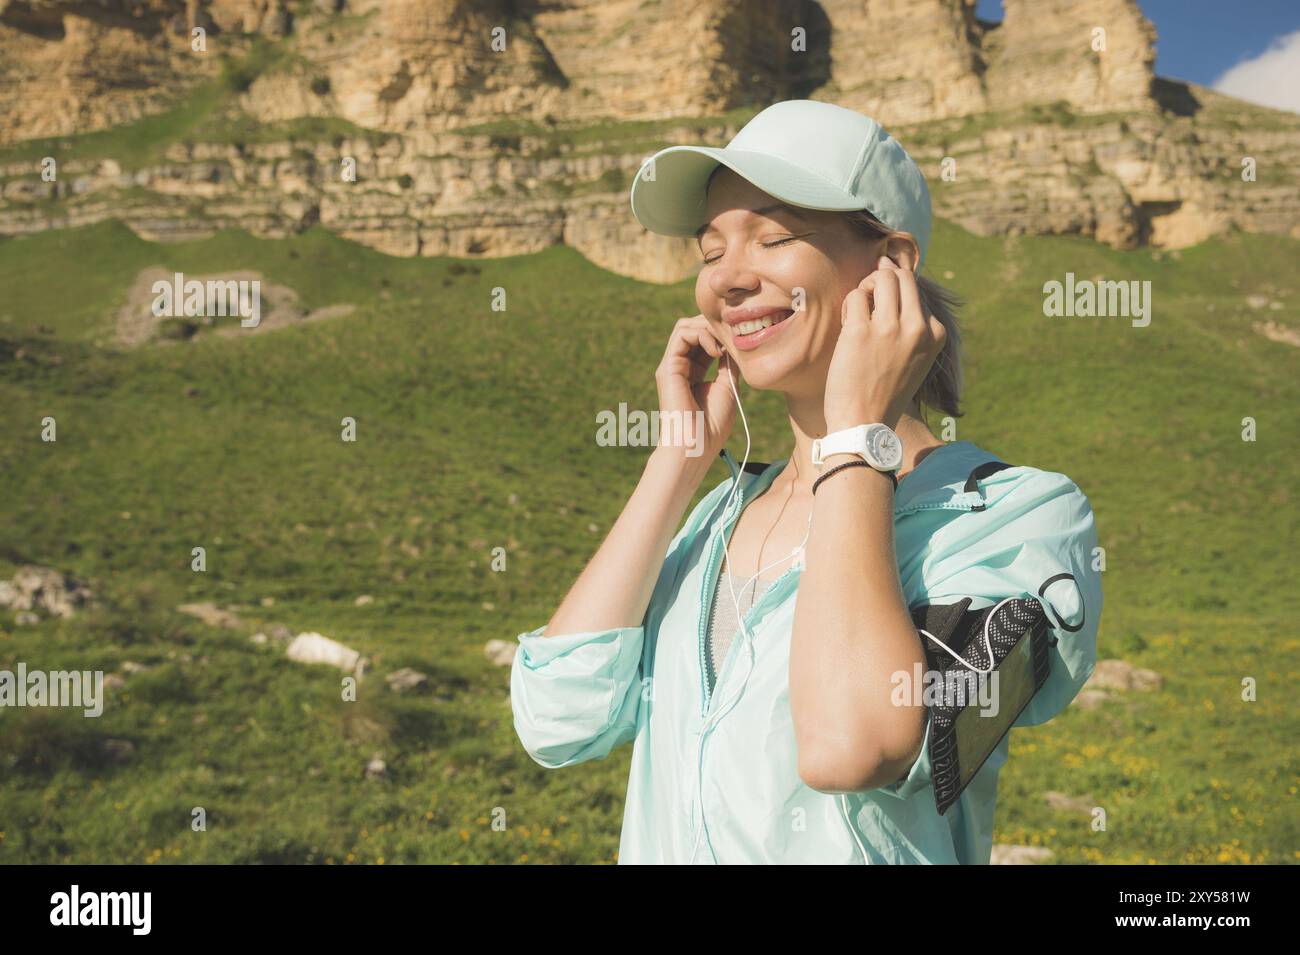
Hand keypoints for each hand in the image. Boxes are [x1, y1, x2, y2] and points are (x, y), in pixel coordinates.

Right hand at [653, 314, 736, 466]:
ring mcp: (672, 365)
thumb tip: (734, 343)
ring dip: (709, 328)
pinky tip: (716, 351)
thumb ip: (728, 363)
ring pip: (685, 326)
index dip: (721, 334)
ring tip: (724, 345)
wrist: (696, 445)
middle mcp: (680, 366)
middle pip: (693, 328)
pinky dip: (701, 334)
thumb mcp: (727, 386)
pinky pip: (681, 334)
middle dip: (715, 326)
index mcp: (693, 372)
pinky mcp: (667, 366)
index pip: (704, 339)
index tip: (740, 342)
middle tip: (734, 338)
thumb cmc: (712, 424)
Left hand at [824, 256, 946, 430]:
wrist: (865, 425)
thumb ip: (912, 322)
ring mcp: (891, 328)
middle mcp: (918, 327)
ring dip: (866, 287)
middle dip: (881, 280)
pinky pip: (855, 296)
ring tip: (858, 312)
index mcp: (936, 333)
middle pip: (902, 276)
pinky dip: (848, 307)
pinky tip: (848, 327)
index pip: (917, 290)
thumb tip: (891, 270)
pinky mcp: (861, 331)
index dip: (896, 295)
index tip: (884, 313)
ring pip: (881, 277)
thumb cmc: (884, 391)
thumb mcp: (915, 357)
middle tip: (868, 301)